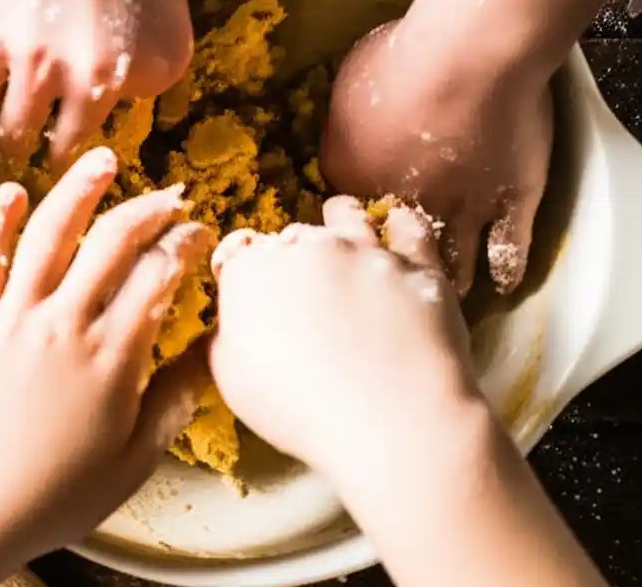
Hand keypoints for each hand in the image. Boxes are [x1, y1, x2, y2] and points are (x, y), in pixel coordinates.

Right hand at [0, 0, 191, 167]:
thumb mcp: (166, 5)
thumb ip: (153, 63)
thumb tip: (138, 106)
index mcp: (158, 68)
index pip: (131, 128)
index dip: (106, 127)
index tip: (91, 135)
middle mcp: (104, 81)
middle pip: (72, 144)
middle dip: (58, 154)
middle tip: (46, 156)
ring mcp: (42, 71)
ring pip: (20, 135)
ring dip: (14, 144)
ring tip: (9, 146)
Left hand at [0, 147, 213, 562]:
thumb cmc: (53, 496)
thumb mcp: (133, 461)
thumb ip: (174, 402)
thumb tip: (209, 357)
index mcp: (111, 357)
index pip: (159, 277)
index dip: (184, 245)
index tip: (197, 234)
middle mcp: (63, 324)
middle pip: (113, 242)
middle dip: (148, 209)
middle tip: (169, 196)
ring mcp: (11, 317)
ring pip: (49, 234)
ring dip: (78, 190)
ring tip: (101, 160)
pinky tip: (12, 193)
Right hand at [208, 195, 476, 479]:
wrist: (391, 422)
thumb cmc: (298, 411)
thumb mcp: (232, 382)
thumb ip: (224, 338)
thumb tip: (230, 321)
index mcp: (251, 272)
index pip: (241, 253)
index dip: (246, 270)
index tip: (254, 290)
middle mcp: (306, 247)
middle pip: (294, 237)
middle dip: (293, 254)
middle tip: (303, 285)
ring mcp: (366, 251)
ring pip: (348, 218)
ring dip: (341, 218)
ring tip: (342, 219)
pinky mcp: (417, 265)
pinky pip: (409, 228)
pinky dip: (401, 224)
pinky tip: (398, 224)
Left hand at [321, 20, 552, 296]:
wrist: (471, 58)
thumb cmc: (402, 60)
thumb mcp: (347, 87)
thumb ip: (343, 126)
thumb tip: (345, 139)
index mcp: (358, 181)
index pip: (347, 221)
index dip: (355, 225)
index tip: (359, 230)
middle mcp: (408, 209)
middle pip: (397, 257)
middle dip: (397, 276)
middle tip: (399, 291)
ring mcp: (465, 211)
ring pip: (455, 265)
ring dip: (450, 283)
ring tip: (451, 299)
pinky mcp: (514, 202)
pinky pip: (510, 251)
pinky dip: (506, 271)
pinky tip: (505, 283)